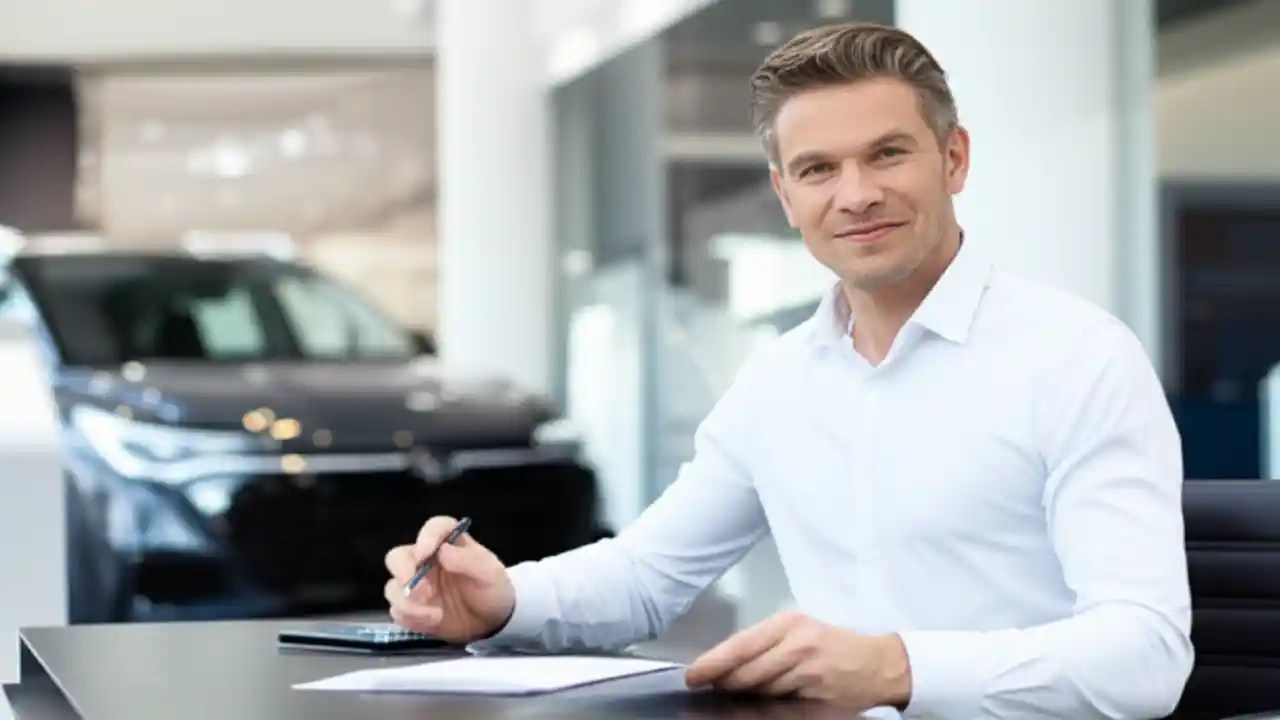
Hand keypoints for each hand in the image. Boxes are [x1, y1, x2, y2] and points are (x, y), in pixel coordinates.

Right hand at [383, 515, 515, 643]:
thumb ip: (470, 560)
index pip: (433, 528)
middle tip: (422, 591)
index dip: (426, 537)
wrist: (493, 621)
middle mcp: (426, 561)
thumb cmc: (492, 589)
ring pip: (393, 588)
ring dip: (409, 603)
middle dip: (403, 573)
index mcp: (449, 543)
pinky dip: (412, 618)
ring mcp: (416, 586)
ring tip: (436, 615)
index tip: (425, 553)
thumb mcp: (490, 574)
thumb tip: (443, 551)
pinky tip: (434, 622)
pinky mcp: (412, 609)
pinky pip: (398, 612)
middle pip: (397, 557)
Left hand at [684, 611, 911, 710]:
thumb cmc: (831, 645)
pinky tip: (771, 701)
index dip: (712, 663)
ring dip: (749, 695)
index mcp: (788, 624)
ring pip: (761, 691)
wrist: (878, 664)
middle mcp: (797, 645)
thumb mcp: (798, 630)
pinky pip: (782, 704)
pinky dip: (771, 704)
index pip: (740, 645)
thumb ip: (763, 643)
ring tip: (749, 692)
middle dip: (726, 684)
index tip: (692, 676)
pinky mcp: (818, 698)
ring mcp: (809, 673)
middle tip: (715, 687)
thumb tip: (723, 664)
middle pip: (746, 673)